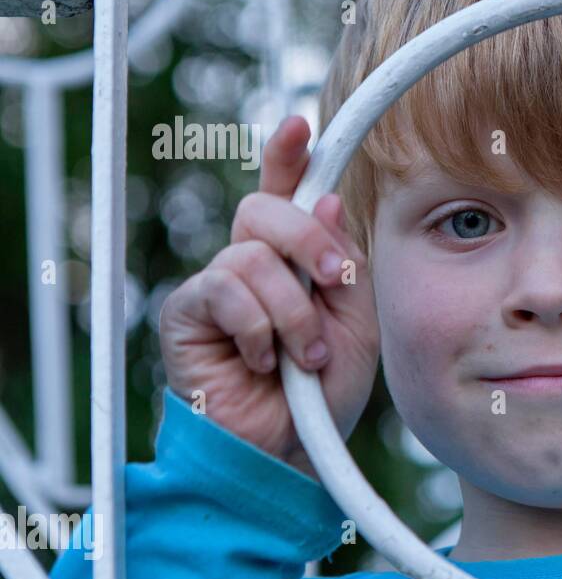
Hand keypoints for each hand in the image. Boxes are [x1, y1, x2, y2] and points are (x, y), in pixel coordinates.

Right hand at [159, 117, 380, 478]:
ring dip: (293, 311)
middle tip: (333, 283)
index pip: (285, 198)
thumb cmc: (321, 394)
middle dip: (308, 240)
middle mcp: (249, 265)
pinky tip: (263, 363)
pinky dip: (260, 329)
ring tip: (303, 355)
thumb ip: (344, 265)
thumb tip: (326, 200)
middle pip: (265, 209)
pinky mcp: (187, 313)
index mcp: (292, 263)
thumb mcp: (356, 324)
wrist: (290, 454)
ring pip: (253, 255)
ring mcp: (216, 287)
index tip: (301, 124)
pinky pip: (226, 289)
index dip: (288, 158)